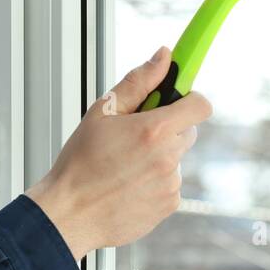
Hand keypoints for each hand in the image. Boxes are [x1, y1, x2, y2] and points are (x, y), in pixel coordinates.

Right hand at [24, 46, 212, 260]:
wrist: (69, 213)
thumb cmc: (80, 163)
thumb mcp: (102, 113)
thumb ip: (138, 82)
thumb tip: (165, 57)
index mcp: (155, 130)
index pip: (200, 106)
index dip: (189, 100)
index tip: (174, 102)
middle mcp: (168, 158)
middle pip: (187, 132)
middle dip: (166, 130)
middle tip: (133, 138)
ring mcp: (171, 184)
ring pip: (175, 160)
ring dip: (157, 159)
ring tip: (122, 167)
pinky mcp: (168, 205)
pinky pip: (168, 185)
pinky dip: (153, 183)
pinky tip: (126, 186)